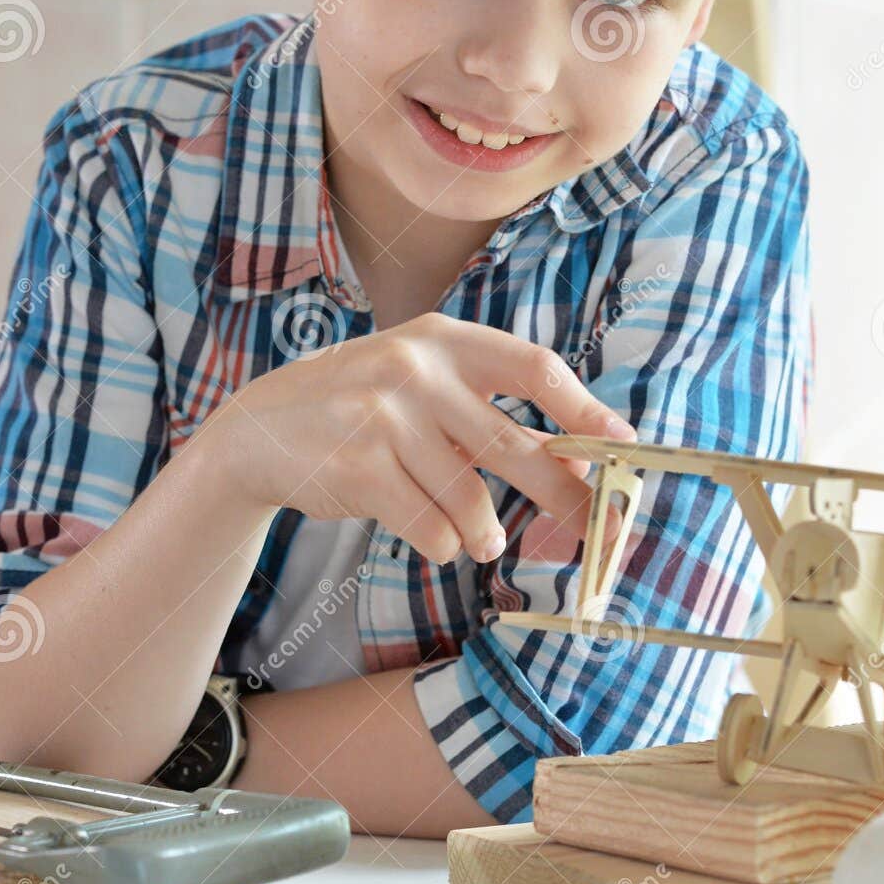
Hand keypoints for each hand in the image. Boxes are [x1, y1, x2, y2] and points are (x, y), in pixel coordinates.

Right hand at [211, 312, 634, 563]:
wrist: (259, 432)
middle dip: (562, 495)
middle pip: (516, 444)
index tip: (624, 444)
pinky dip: (440, 544)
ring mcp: (384, 414)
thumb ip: (481, 412)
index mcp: (444, 338)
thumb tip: (573, 464)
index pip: (534, 367)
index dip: (585, 409)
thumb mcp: (418, 383)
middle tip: (590, 528)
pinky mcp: (359, 465)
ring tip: (484, 539)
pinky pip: (429, 527)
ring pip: (471, 500)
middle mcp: (417, 367)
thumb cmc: (360, 411)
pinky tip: (431, 537)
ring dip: (484, 533)